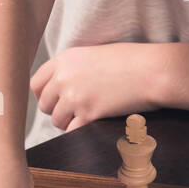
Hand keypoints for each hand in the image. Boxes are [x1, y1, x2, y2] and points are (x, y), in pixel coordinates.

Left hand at [30, 42, 163, 132]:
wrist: (152, 71)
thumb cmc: (131, 61)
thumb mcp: (95, 55)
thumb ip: (74, 68)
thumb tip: (61, 87)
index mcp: (65, 59)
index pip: (36, 83)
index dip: (43, 95)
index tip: (52, 101)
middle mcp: (64, 77)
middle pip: (44, 105)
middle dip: (56, 111)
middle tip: (72, 112)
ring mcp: (75, 97)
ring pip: (57, 121)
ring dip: (69, 123)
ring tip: (86, 118)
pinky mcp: (88, 114)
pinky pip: (71, 132)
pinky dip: (79, 133)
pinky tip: (92, 127)